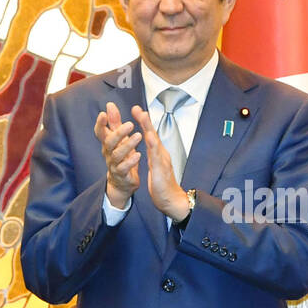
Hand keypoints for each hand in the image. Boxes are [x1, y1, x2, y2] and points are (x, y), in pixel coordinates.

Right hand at [96, 102, 140, 208]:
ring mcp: (114, 164)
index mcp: (108, 143)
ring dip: (128, 144)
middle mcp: (109, 153)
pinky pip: (124, 168)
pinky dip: (131, 161)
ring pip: (117, 154)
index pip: (100, 132)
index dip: (100, 124)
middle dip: (119, 132)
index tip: (103, 114)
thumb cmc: (121, 157)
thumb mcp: (118, 138)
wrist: (122, 182)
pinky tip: (138, 154)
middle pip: (109, 142)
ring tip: (138, 136)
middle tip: (130, 124)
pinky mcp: (121, 174)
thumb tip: (110, 106)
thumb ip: (114, 122)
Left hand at [130, 105, 190, 220]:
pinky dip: (152, 145)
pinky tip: (148, 137)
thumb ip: (152, 153)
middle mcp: (160, 154)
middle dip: (145, 120)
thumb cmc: (162, 184)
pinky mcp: (161, 169)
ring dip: (148, 128)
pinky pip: (156, 155)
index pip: (150, 134)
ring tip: (143, 116)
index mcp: (157, 153)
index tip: (136, 110)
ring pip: (154, 141)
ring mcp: (162, 160)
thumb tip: (150, 142)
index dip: (143, 122)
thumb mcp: (155, 165)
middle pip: (153, 134)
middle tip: (137, 108)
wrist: (171, 199)